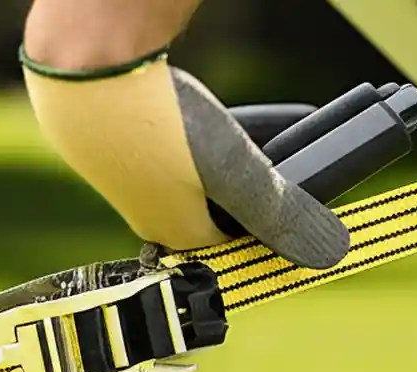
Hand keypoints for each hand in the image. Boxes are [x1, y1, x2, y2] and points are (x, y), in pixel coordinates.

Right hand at [22, 49, 350, 267]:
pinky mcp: (121, 142)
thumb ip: (280, 213)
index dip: (277, 225)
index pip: (240, 247)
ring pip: (202, 176)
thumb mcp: (234, 171)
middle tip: (303, 162)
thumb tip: (330, 251)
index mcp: (177, 236)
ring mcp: (133, 177)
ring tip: (280, 132)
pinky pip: (179, 148)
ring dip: (242, 158)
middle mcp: (152, 213)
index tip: (310, 204)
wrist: (86, 75)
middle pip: (223, 209)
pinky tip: (218, 114)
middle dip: (264, 188)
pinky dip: (210, 134)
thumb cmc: (158, 129)